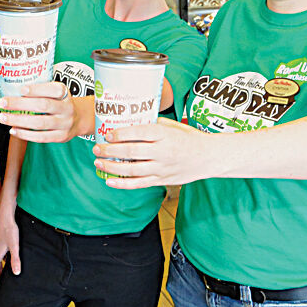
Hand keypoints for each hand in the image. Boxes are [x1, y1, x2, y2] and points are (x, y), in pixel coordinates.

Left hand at [0, 82, 76, 142]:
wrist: (79, 118)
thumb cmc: (58, 101)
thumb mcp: (51, 89)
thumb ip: (31, 83)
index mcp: (64, 92)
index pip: (53, 89)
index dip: (37, 89)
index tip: (21, 88)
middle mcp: (66, 107)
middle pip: (43, 106)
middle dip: (21, 104)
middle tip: (3, 102)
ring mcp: (65, 123)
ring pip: (40, 123)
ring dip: (19, 120)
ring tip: (3, 117)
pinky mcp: (61, 136)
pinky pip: (41, 137)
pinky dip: (25, 134)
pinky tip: (13, 130)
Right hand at [0, 200, 20, 286]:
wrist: (5, 215)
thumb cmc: (8, 229)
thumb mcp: (14, 246)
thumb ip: (15, 260)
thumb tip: (16, 272)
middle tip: (0, 282)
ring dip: (1, 266)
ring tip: (5, 271)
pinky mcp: (0, 240)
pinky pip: (1, 253)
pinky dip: (3, 258)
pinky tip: (9, 257)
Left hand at [92, 119, 208, 188]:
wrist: (210, 157)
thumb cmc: (190, 138)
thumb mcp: (174, 125)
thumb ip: (153, 124)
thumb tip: (131, 121)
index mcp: (164, 134)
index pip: (138, 133)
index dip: (120, 133)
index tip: (107, 133)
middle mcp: (162, 152)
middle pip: (131, 151)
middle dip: (110, 150)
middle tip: (96, 148)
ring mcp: (162, 168)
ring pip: (132, 169)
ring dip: (112, 167)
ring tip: (98, 162)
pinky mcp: (162, 180)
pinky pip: (139, 183)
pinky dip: (122, 184)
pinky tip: (109, 181)